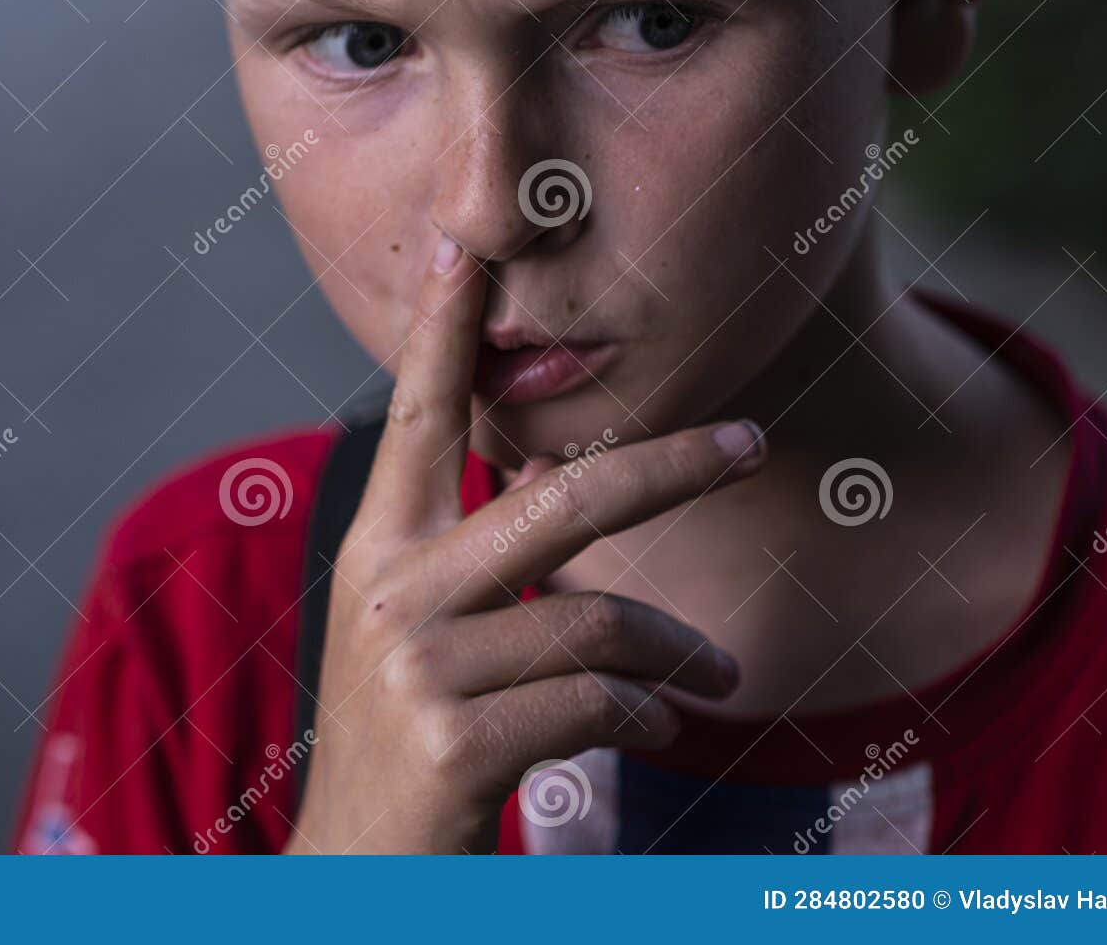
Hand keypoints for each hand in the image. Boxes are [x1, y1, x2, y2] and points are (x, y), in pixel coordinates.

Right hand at [285, 235, 766, 853]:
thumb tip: (584, 517)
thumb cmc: (405, 740)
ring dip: (680, 653)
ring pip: (598, 616)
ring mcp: (417, 664)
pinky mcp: (456, 740)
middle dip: (670, 464)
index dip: (444, 322)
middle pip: (559, 495)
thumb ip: (475, 563)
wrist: (354, 871)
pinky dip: (651, 714)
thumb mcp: (415, 634)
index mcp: (380, 544)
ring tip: (719, 676)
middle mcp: (390, 586)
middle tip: (752, 442)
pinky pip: (599, 701)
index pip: (417, 411)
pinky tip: (659, 728)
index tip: (466, 234)